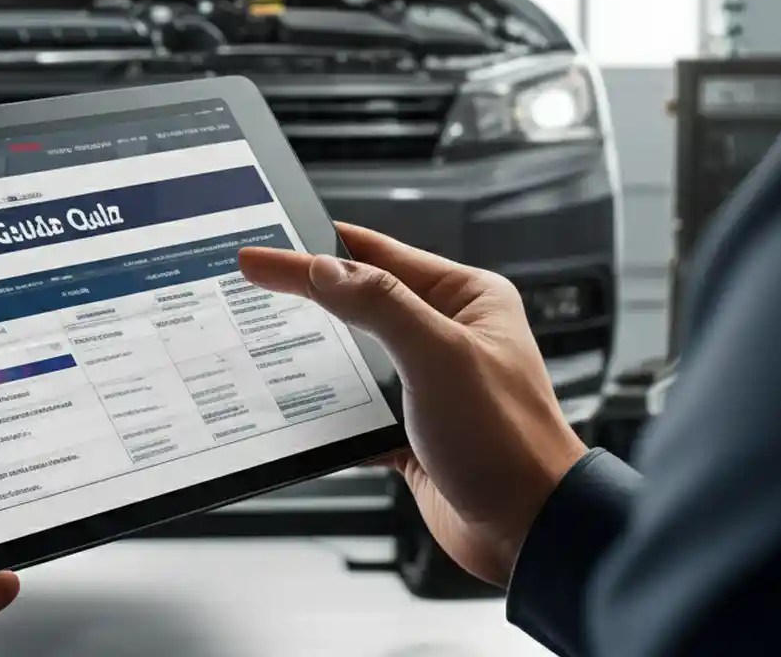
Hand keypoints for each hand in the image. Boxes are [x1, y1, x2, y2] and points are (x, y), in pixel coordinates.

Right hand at [239, 223, 586, 586]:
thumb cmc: (508, 439)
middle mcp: (448, 333)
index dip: (315, 252)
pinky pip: (354, 410)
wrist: (529, 529)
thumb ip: (379, 306)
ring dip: (313, 355)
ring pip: (354, 357)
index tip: (262, 255)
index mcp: (467, 298)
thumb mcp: (439, 356)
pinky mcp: (410, 430)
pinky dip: (323, 411)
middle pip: (360, 302)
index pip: (376, 257)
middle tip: (251, 288)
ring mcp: (428, 383)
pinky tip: (290, 409)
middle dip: (307, 297)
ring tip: (260, 340)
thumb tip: (323, 270)